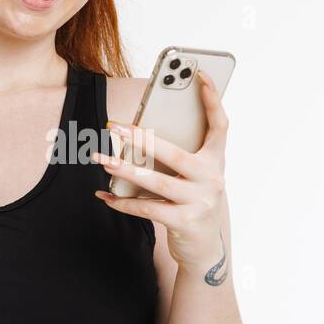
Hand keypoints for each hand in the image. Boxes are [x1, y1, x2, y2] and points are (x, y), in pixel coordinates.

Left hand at [93, 69, 229, 271]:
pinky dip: (123, 202)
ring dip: (126, 170)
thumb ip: (178, 155)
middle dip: (142, 140)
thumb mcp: (194, 177)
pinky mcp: (184, 222)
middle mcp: (212, 178)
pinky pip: (148, 208)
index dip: (213, 99)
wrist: (205, 249)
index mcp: (216, 161)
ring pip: (157, 182)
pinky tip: (105, 196)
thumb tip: (136, 135)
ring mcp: (200, 201)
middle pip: (175, 153)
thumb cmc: (193, 202)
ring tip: (102, 160)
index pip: (220, 125)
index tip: (200, 75)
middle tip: (115, 129)